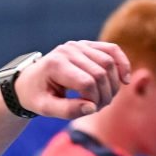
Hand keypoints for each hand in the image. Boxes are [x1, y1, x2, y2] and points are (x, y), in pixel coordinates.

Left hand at [14, 41, 131, 118]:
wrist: (30, 81)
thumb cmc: (37, 96)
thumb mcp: (46, 109)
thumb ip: (67, 110)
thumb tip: (92, 108)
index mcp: (56, 64)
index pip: (87, 82)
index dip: (94, 100)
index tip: (89, 110)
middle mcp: (68, 50)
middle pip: (101, 73)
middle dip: (105, 94)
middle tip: (99, 108)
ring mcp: (79, 44)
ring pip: (109, 63)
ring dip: (113, 85)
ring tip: (105, 99)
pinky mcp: (87, 44)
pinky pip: (112, 50)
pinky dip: (122, 64)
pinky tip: (125, 80)